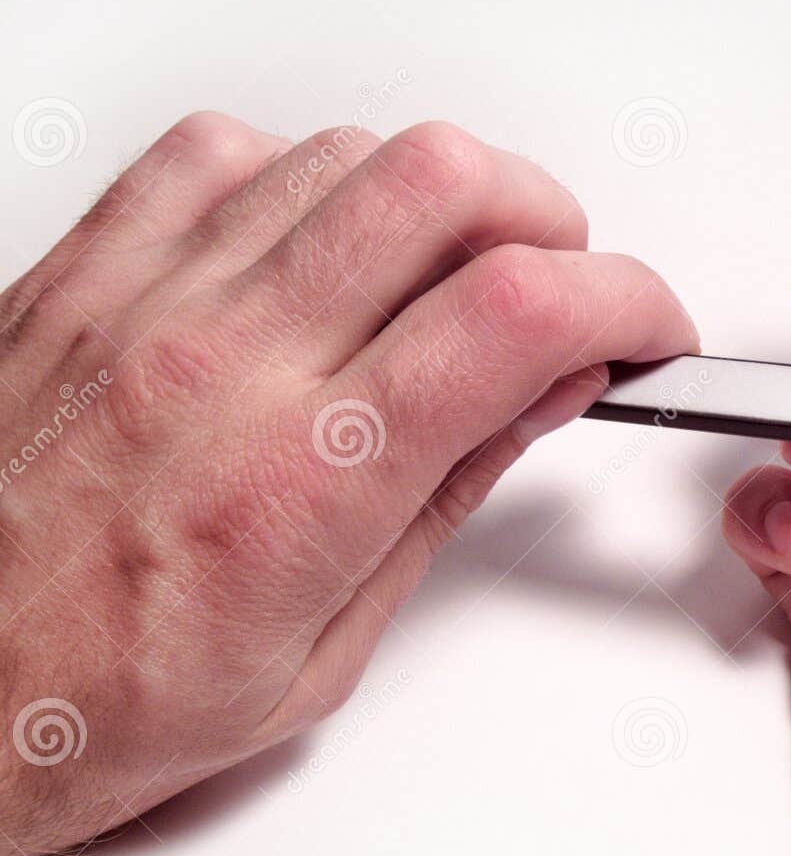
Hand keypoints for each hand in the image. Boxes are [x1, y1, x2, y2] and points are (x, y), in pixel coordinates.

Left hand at [0, 113, 694, 855]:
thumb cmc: (101, 703)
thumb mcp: (323, 654)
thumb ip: (442, 501)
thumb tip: (536, 395)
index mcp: (306, 484)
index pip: (514, 314)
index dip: (624, 299)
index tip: (646, 329)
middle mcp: (225, 365)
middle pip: (443, 185)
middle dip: (550, 222)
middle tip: (560, 293)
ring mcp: (144, 302)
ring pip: (348, 154)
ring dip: (442, 202)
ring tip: (448, 281)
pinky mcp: (80, 273)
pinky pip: (220, 152)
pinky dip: (309, 178)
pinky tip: (322, 248)